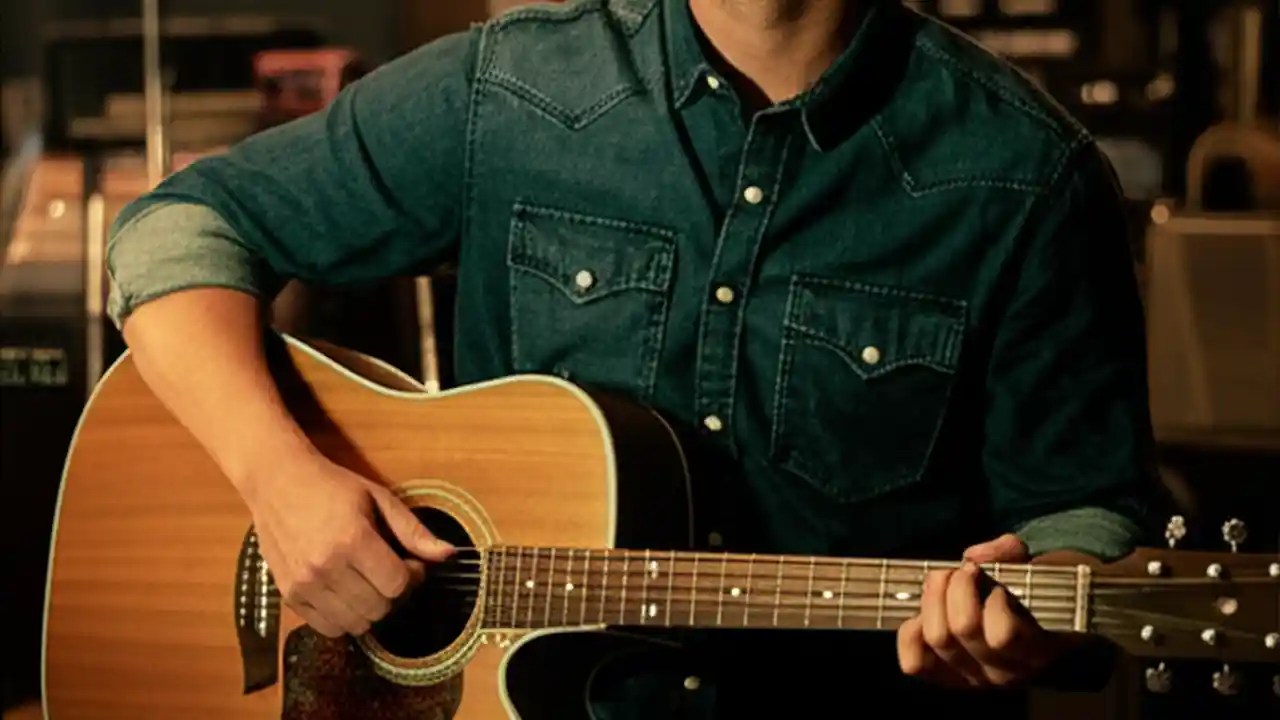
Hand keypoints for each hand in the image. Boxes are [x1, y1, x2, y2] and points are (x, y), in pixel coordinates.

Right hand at [242, 451, 453, 636]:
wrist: (277, 481)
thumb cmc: (333, 486)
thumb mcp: (379, 498)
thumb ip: (414, 531)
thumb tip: (449, 555)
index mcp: (353, 540)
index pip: (397, 584)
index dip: (412, 576)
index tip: (409, 562)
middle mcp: (326, 567)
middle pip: (379, 608)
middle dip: (392, 593)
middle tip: (388, 572)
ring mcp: (304, 584)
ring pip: (355, 624)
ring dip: (369, 609)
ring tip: (367, 584)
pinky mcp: (288, 595)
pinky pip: (327, 628)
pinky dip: (343, 619)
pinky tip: (346, 595)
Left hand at [896, 533, 1065, 688]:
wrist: (1042, 628)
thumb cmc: (1036, 593)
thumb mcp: (1035, 567)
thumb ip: (1009, 553)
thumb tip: (974, 556)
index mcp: (1037, 648)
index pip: (1003, 634)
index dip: (992, 597)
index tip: (995, 578)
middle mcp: (1005, 672)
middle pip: (963, 627)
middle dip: (956, 586)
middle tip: (962, 570)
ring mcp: (973, 679)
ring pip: (938, 638)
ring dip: (932, 599)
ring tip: (941, 582)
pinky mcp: (944, 679)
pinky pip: (915, 662)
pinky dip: (911, 633)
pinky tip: (923, 615)